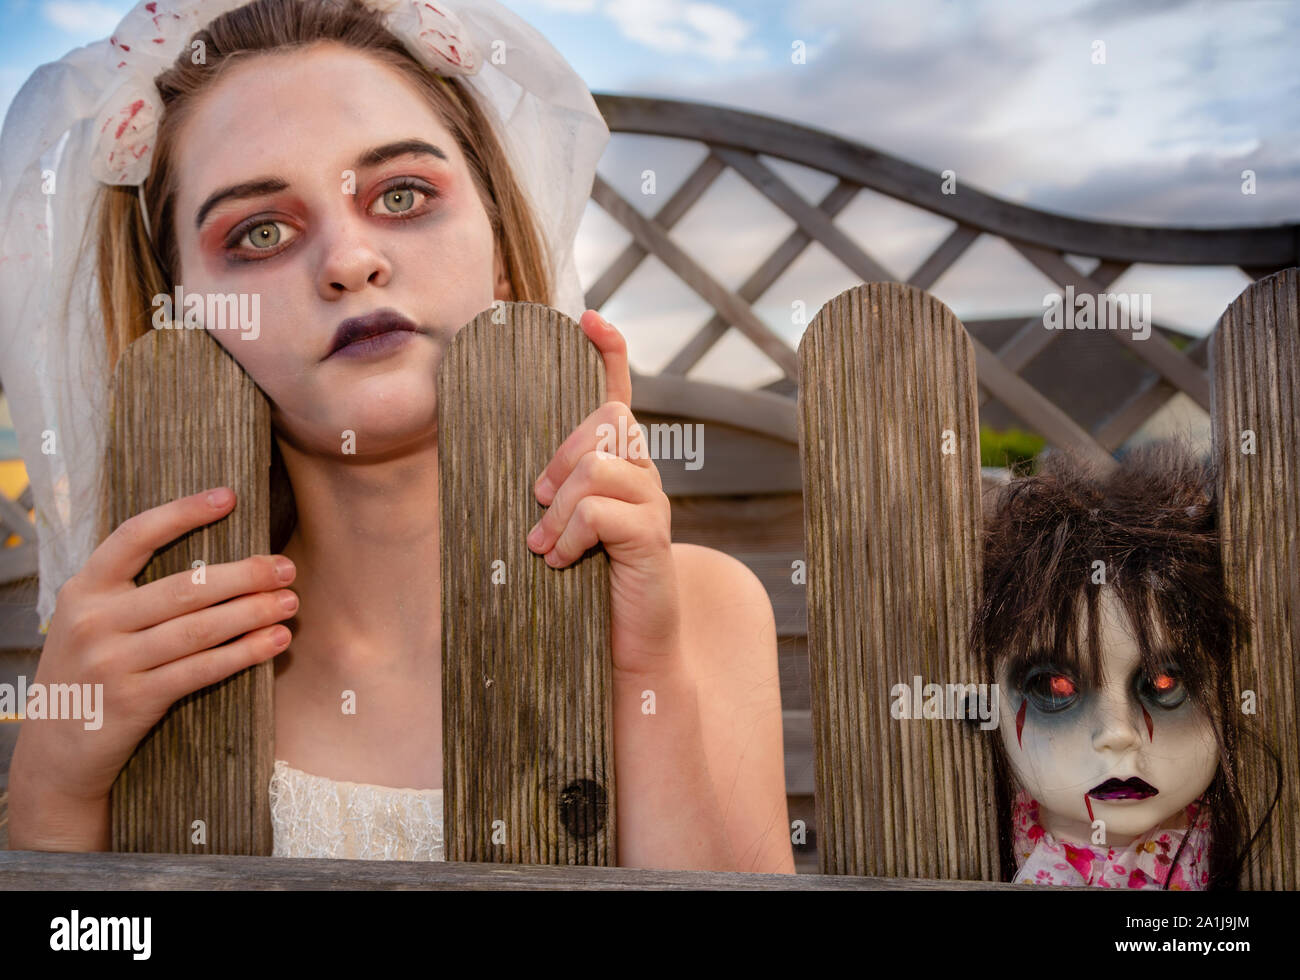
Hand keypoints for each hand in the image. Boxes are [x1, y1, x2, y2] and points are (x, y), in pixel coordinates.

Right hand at [7, 487, 297, 848]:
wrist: (55, 751)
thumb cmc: (90, 673)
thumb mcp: (91, 622)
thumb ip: (132, 591)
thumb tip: (216, 560)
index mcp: (83, 589)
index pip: (135, 535)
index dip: (184, 513)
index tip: (229, 496)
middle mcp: (94, 621)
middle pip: (184, 587)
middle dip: (245, 574)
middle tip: (287, 567)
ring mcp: (112, 662)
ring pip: (200, 628)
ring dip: (254, 613)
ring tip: (291, 603)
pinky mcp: (134, 699)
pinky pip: (202, 669)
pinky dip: (245, 653)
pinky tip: (275, 642)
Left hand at [525, 310, 680, 675]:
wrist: (628, 651)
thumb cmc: (589, 589)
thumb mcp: (563, 531)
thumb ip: (553, 495)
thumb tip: (519, 476)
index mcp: (620, 466)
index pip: (619, 393)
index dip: (609, 352)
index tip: (587, 318)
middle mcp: (643, 474)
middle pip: (603, 420)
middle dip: (559, 456)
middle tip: (539, 502)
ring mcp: (653, 502)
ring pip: (594, 465)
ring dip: (556, 507)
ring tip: (545, 545)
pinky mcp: (652, 536)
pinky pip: (597, 510)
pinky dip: (568, 536)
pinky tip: (563, 562)